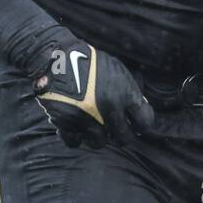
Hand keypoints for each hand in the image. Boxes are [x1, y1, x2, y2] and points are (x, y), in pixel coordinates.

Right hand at [32, 39, 154, 149]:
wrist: (58, 58)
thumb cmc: (91, 62)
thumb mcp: (118, 71)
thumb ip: (129, 91)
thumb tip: (138, 109)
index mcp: (125, 94)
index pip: (144, 122)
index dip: (142, 125)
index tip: (136, 125)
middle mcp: (109, 109)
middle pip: (123, 138)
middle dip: (121, 135)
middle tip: (116, 130)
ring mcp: (87, 118)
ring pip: (99, 144)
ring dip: (97, 137)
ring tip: (94, 126)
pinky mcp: (67, 123)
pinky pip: (75, 142)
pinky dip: (76, 137)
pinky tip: (77, 127)